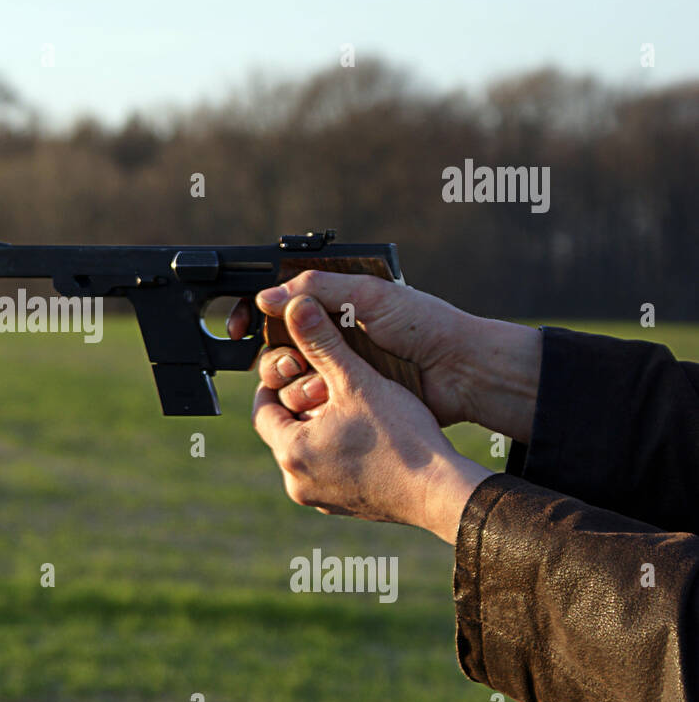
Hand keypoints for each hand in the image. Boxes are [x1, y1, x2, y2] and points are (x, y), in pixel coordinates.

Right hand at [228, 271, 541, 442]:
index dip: (255, 316)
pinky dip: (317, 406)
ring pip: (290, 385)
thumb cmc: (424, 326)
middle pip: (277, 351)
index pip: (281, 309)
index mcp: (335, 305)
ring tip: (324, 389)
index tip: (239, 326)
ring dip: (300, 386)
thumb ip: (316, 291)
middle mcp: (332, 340)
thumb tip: (265, 296)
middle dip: (277, 360)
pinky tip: (332, 403)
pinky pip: (313, 411)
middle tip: (293, 365)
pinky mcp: (350, 405)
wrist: (462, 374)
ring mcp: (340, 375)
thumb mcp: (368, 295)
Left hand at [251, 294, 490, 543]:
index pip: (263, 409)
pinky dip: (338, 452)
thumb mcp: (356, 381)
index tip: (295, 366)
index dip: (276, 383)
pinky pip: (329, 472)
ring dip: (320, 428)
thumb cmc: (401, 438)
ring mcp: (320, 499)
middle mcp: (297, 482)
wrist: (442, 492)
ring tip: (347, 407)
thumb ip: (322, 342)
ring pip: (308, 452)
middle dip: (301, 405)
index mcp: (290, 452)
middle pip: (284, 431)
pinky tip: (365, 436)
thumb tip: (294, 305)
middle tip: (325, 384)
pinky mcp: (344, 507)